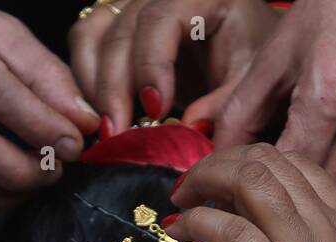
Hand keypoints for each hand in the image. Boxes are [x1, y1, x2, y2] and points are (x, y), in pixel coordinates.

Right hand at [69, 0, 278, 136]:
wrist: (239, 45)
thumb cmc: (246, 55)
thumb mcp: (250, 78)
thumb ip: (226, 103)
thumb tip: (191, 130)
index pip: (160, 19)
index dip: (150, 66)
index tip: (154, 111)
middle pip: (119, 31)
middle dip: (114, 89)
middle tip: (119, 136)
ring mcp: (130, 5)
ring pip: (91, 36)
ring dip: (93, 87)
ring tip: (109, 130)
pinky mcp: (113, 24)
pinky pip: (85, 46)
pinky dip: (86, 83)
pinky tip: (102, 115)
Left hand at [166, 144, 335, 241]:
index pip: (300, 166)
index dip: (255, 164)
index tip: (229, 184)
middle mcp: (328, 223)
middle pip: (269, 161)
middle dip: (223, 162)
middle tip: (196, 185)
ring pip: (249, 179)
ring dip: (204, 179)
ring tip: (183, 200)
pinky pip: (227, 229)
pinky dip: (196, 222)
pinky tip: (181, 231)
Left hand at [215, 0, 335, 217]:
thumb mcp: (277, 53)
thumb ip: (240, 110)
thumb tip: (212, 159)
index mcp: (331, 91)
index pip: (290, 171)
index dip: (263, 191)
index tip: (245, 200)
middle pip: (327, 194)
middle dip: (298, 208)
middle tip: (274, 212)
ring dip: (335, 209)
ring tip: (310, 206)